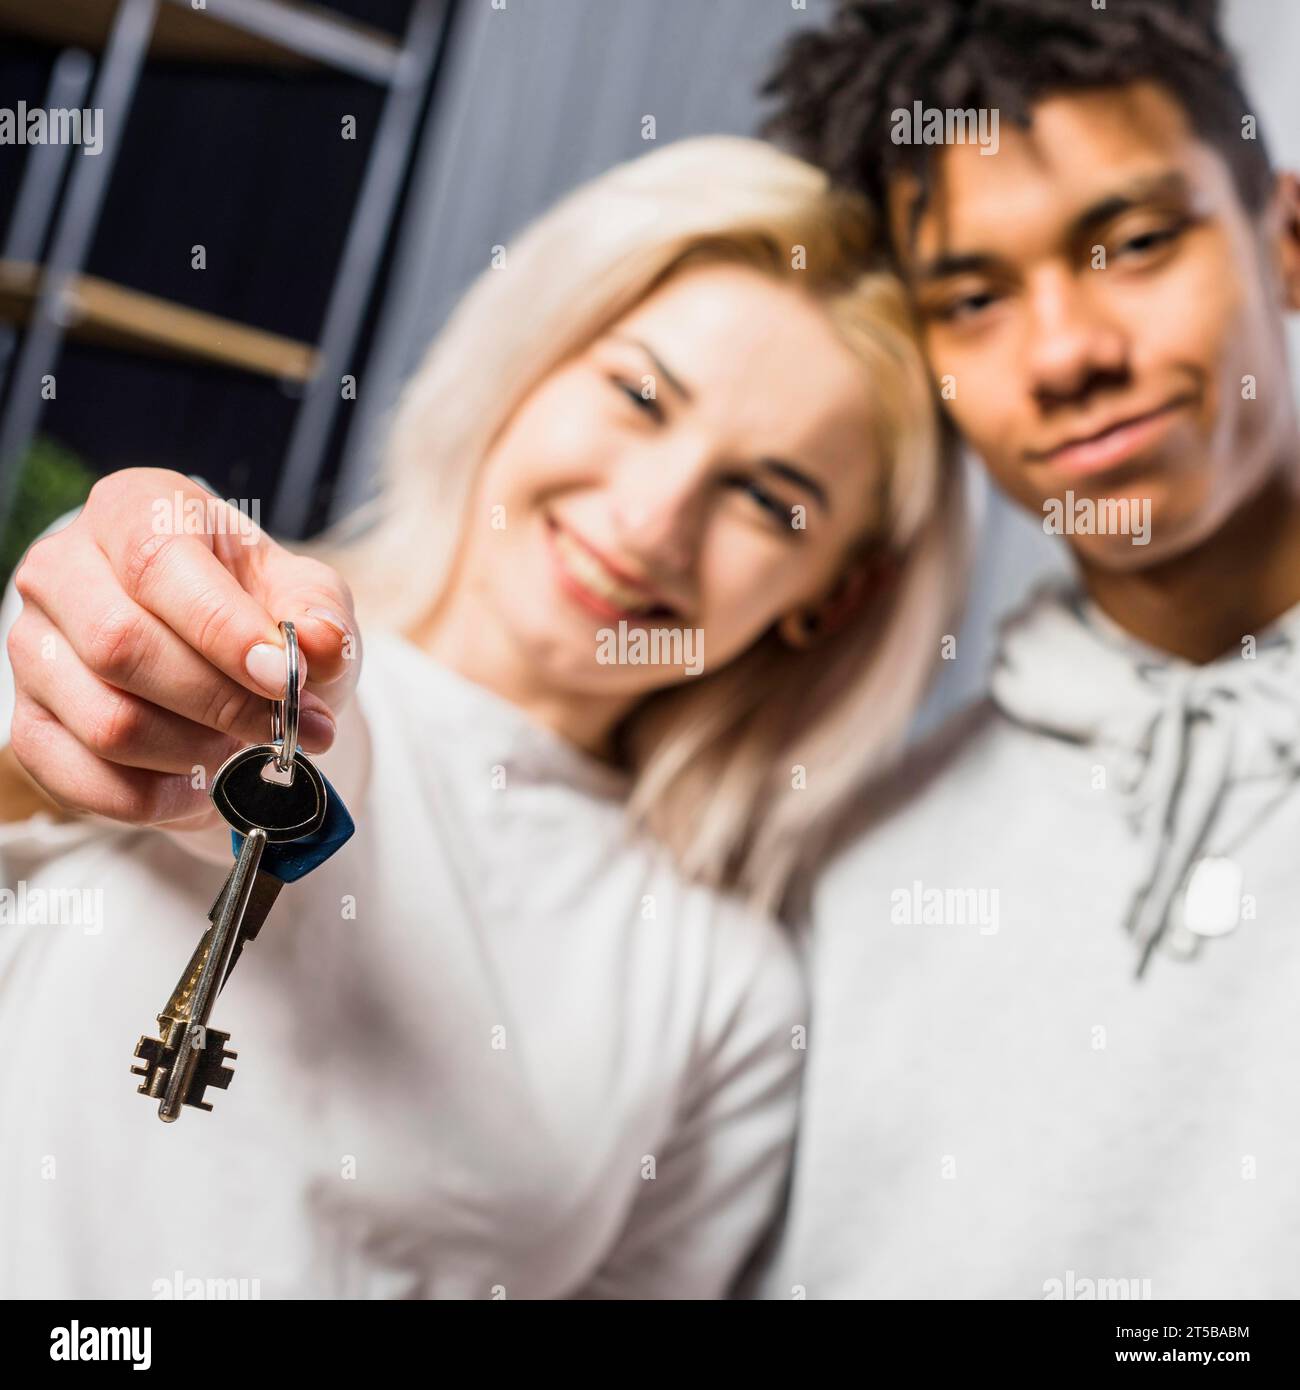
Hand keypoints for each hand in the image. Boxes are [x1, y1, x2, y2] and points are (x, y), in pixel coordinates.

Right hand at [6, 467, 359, 829]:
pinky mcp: (29, 724)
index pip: (156, 562)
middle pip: (121, 645)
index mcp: (132, 509)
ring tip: (245, 747)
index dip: (223, 628)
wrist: (223, 665)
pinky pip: (88, 779)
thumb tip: (321, 641)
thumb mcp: (306, 597)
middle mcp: (62, 569)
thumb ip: (320, 613)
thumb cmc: (260, 613)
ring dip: (197, 751)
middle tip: (286, 728)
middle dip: (220, 702)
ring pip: (109, 721)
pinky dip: (162, 797)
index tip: (286, 679)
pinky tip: (203, 780)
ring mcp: (33, 649)